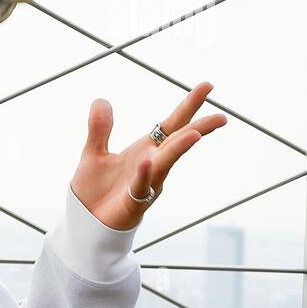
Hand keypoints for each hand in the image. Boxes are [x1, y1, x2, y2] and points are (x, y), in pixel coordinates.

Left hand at [72, 82, 227, 230]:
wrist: (84, 220)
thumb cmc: (94, 189)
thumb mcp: (93, 153)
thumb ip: (99, 128)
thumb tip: (101, 100)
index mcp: (146, 150)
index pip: (171, 124)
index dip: (188, 106)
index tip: (207, 86)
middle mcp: (152, 165)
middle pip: (179, 142)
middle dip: (199, 129)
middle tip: (222, 117)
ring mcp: (147, 184)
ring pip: (166, 163)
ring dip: (179, 148)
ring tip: (194, 133)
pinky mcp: (134, 202)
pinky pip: (140, 186)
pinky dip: (143, 174)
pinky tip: (146, 162)